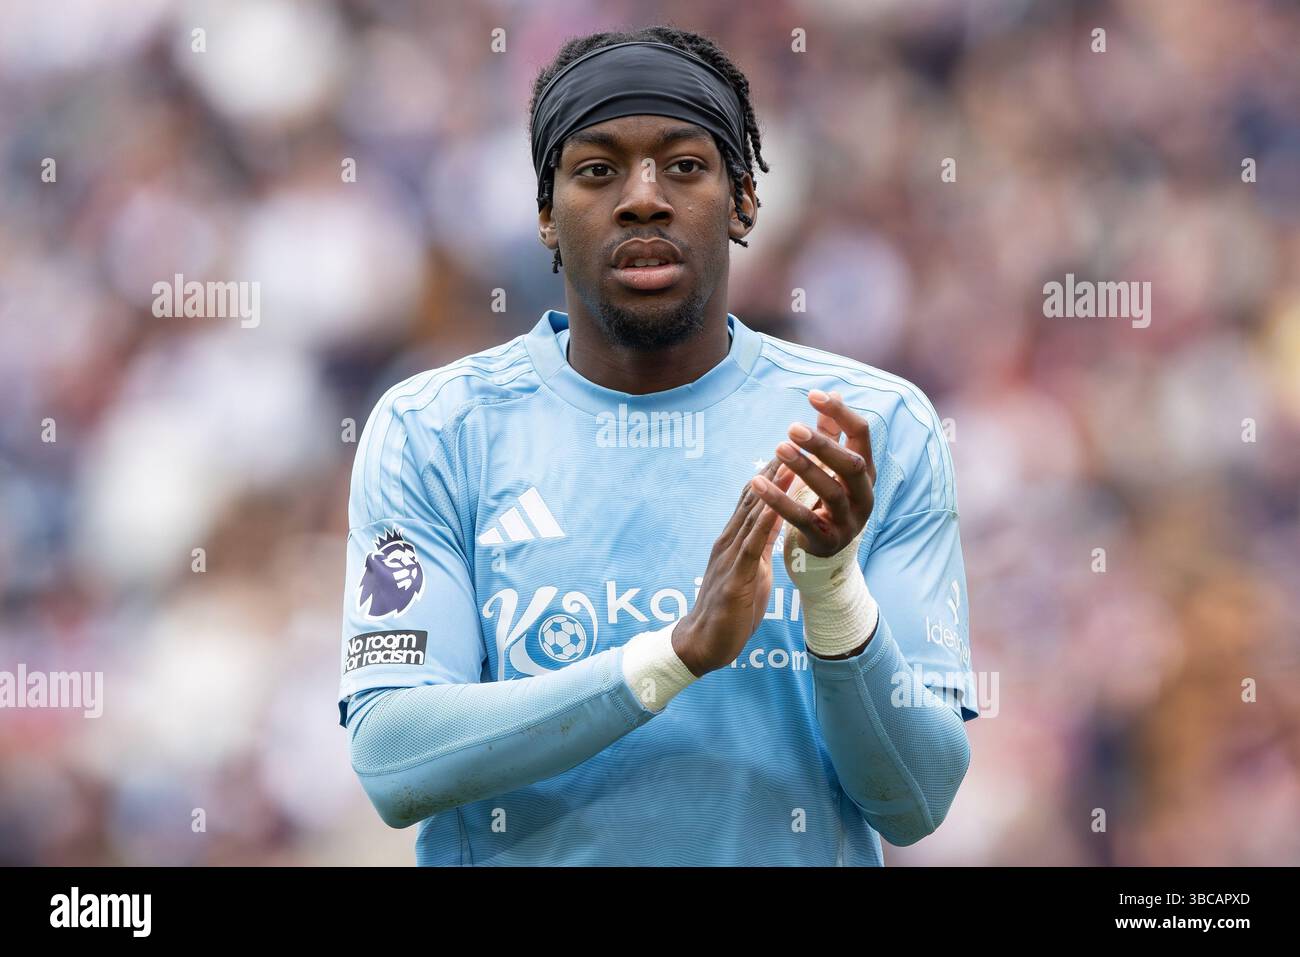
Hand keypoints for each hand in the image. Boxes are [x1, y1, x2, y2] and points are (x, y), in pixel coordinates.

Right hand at [672, 458, 794, 676]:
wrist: (702, 643)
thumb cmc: (729, 610)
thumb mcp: (750, 571)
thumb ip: (759, 547)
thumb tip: (774, 527)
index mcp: (734, 540)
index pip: (753, 498)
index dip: (772, 472)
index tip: (792, 447)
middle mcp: (729, 540)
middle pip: (753, 496)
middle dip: (775, 467)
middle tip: (796, 439)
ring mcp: (730, 556)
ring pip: (752, 513)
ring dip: (773, 486)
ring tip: (792, 459)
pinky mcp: (735, 576)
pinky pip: (753, 544)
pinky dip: (766, 522)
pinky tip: (779, 506)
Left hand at [751, 390, 874, 559]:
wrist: (829, 550)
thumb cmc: (830, 499)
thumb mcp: (834, 467)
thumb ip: (832, 434)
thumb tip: (832, 393)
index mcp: (867, 471)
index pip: (862, 435)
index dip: (840, 413)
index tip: (813, 395)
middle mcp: (864, 494)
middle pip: (851, 464)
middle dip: (823, 445)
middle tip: (792, 427)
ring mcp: (849, 520)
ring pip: (830, 492)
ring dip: (804, 468)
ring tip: (779, 448)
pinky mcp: (828, 541)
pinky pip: (804, 519)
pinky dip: (780, 501)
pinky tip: (759, 484)